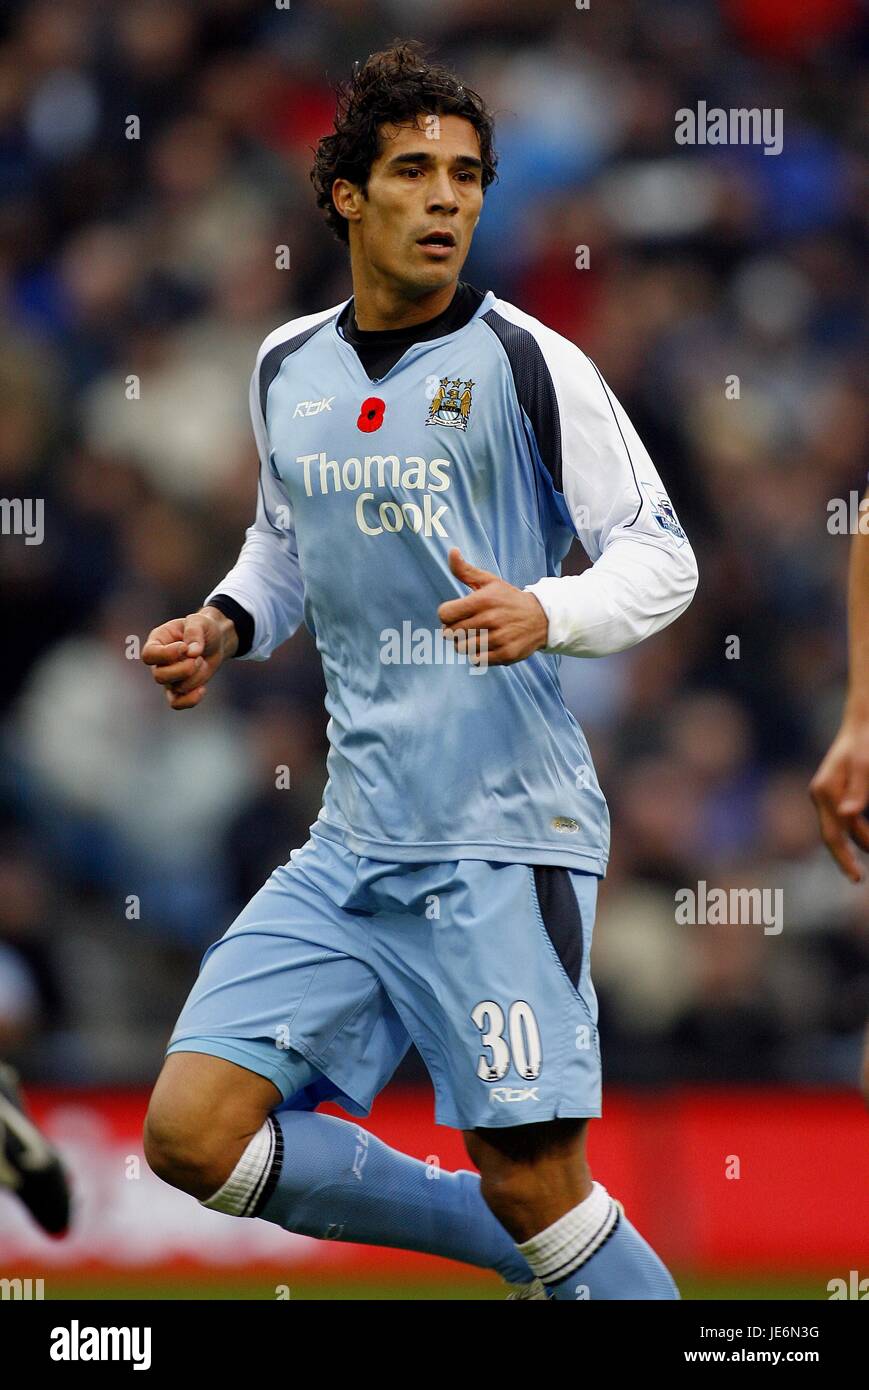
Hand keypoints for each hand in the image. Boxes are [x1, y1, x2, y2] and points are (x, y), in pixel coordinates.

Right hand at [141, 607, 236, 710]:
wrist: (216, 641)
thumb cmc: (204, 628)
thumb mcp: (201, 621)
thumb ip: (194, 632)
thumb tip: (191, 652)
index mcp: (158, 641)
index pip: (149, 655)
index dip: (166, 655)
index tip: (185, 647)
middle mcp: (159, 661)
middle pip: (159, 676)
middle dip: (184, 670)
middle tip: (198, 658)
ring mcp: (168, 677)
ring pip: (174, 689)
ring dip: (195, 678)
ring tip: (202, 662)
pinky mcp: (179, 689)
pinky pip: (177, 703)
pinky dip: (190, 699)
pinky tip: (203, 688)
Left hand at [437, 548, 548, 666]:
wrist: (541, 618)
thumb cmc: (508, 599)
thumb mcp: (489, 581)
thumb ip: (465, 570)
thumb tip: (452, 551)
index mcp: (483, 600)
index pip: (444, 614)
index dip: (447, 615)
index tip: (456, 614)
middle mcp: (490, 619)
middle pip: (451, 633)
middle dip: (455, 630)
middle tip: (468, 626)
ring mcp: (498, 638)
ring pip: (462, 648)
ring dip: (465, 643)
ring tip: (477, 636)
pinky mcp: (505, 654)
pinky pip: (476, 660)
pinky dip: (478, 655)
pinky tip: (487, 645)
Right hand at [809, 714, 868, 881]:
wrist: (863, 721)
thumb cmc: (865, 743)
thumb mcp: (865, 766)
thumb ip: (859, 791)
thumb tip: (849, 816)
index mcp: (824, 791)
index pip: (832, 834)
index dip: (843, 859)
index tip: (856, 879)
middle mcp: (821, 794)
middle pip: (834, 835)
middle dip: (849, 856)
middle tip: (861, 878)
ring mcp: (827, 794)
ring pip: (843, 828)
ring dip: (859, 842)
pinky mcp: (837, 792)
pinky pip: (847, 818)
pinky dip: (860, 830)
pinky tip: (867, 840)